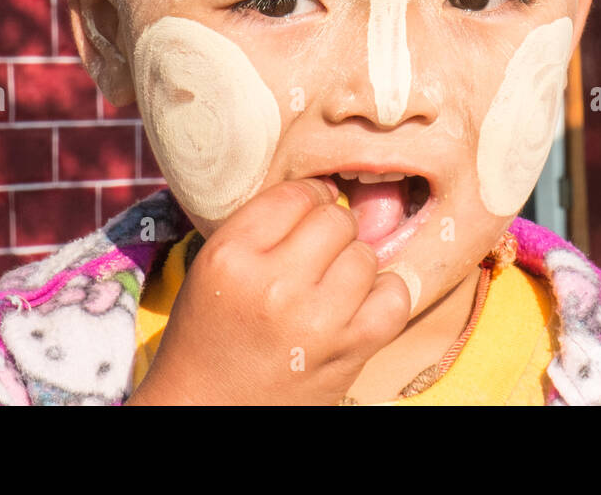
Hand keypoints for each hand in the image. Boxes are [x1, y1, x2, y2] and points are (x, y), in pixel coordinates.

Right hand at [125, 177, 409, 404]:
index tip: (306, 216)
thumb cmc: (210, 334)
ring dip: (354, 265)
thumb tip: (329, 191)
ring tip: (331, 285)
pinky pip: (394, 296)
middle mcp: (273, 284)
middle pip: (336, 220)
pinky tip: (359, 304)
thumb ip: (263, 226)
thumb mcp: (215, 267)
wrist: (205, 409)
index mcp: (231, 255)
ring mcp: (316, 320)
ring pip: (365, 254)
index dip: (308, 199)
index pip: (296, 194)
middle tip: (316, 256)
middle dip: (331, 232)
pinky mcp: (349, 351)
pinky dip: (384, 295)